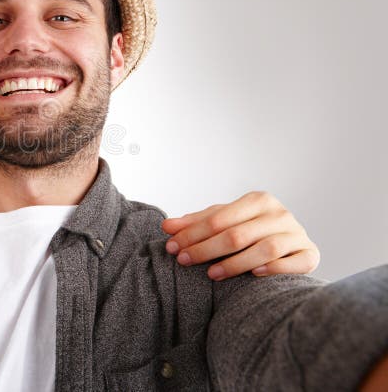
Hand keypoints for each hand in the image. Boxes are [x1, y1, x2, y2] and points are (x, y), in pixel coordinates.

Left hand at [161, 191, 319, 280]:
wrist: (291, 245)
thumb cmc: (250, 232)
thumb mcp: (222, 222)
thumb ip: (195, 223)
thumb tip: (166, 227)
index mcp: (258, 200)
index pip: (219, 218)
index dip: (193, 233)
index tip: (172, 247)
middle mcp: (280, 214)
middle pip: (238, 234)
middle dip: (206, 248)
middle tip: (184, 260)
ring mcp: (297, 234)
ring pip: (265, 249)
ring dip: (235, 263)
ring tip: (212, 274)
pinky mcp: (310, 254)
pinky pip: (293, 263)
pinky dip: (273, 269)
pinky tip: (254, 275)